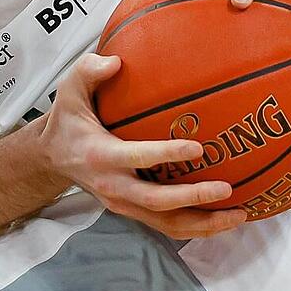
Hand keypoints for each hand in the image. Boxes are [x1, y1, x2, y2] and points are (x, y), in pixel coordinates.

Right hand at [32, 54, 248, 238]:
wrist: (51, 158)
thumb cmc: (67, 120)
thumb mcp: (68, 90)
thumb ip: (89, 71)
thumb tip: (117, 62)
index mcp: (99, 155)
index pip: (137, 158)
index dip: (167, 155)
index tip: (198, 148)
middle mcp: (112, 185)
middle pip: (158, 202)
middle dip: (195, 198)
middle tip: (227, 189)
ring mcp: (122, 204)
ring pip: (166, 223)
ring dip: (203, 223)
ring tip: (239, 214)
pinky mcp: (132, 212)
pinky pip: (167, 226)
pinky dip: (197, 227)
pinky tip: (224, 219)